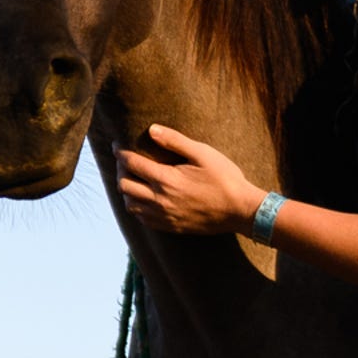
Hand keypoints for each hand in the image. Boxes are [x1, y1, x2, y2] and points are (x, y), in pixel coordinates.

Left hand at [115, 124, 264, 236]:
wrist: (240, 210)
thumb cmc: (225, 178)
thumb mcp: (203, 153)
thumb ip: (175, 141)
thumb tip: (151, 130)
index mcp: (166, 180)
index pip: (131, 164)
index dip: (120, 152)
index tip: (117, 145)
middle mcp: (159, 200)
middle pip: (124, 185)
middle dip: (120, 170)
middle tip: (125, 161)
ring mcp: (163, 216)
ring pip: (130, 204)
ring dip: (127, 190)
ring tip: (133, 178)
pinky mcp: (170, 227)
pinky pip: (142, 218)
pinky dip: (137, 206)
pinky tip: (144, 198)